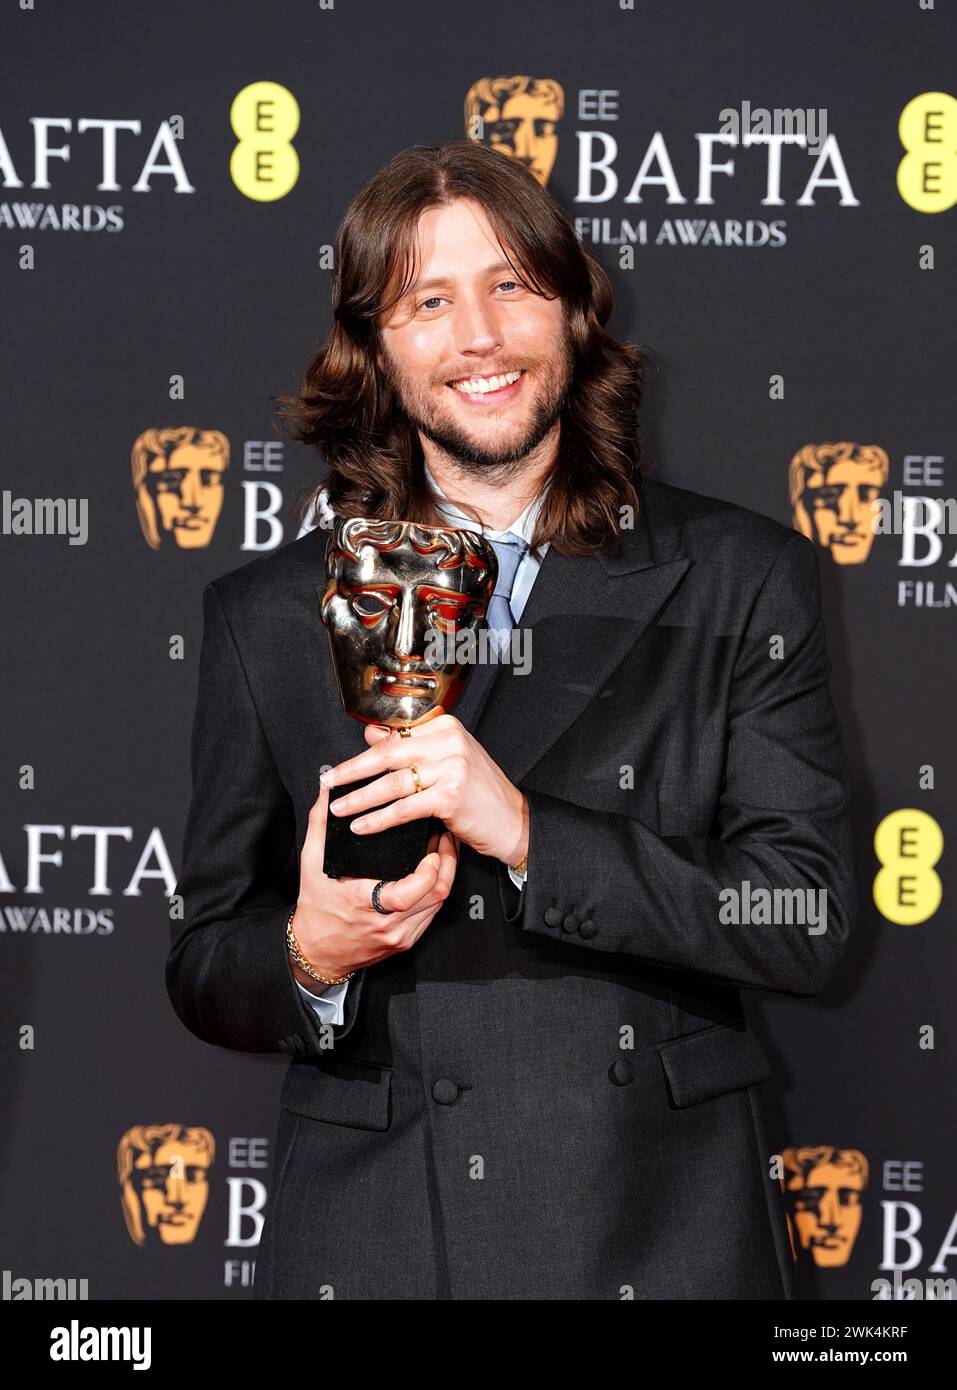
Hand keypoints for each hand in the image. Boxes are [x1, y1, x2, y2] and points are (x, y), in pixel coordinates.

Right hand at [292, 780, 458, 983]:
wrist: (317, 951)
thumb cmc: (316, 907)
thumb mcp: (311, 862)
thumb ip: (321, 824)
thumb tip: (327, 789)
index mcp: (364, 904)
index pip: (408, 894)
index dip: (428, 872)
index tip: (432, 850)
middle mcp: (387, 924)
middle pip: (434, 897)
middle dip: (447, 865)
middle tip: (446, 839)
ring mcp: (400, 935)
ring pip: (438, 906)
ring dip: (446, 877)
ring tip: (444, 851)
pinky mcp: (407, 941)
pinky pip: (432, 915)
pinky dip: (438, 892)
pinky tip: (437, 874)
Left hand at [320, 715, 528, 866]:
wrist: (514, 821)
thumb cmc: (479, 793)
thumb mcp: (448, 761)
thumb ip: (412, 747)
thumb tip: (371, 733)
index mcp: (445, 726)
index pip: (393, 738)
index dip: (362, 755)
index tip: (338, 769)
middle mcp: (449, 741)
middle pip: (387, 755)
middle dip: (352, 772)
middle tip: (328, 784)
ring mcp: (452, 767)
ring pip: (392, 783)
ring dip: (360, 798)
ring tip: (339, 808)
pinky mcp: (451, 795)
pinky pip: (404, 808)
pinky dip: (379, 819)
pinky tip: (362, 826)